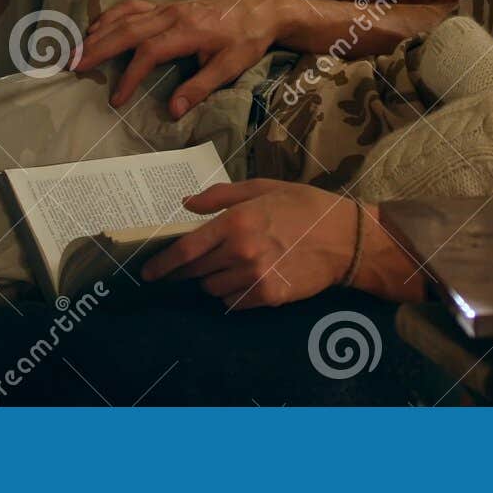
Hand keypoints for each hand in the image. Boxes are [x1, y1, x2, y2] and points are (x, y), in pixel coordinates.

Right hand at [73, 0, 292, 116]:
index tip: (117, 99)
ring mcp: (169, 7)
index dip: (130, 76)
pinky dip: (112, 16)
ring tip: (77, 50)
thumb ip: (199, 88)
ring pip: (126, 16)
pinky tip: (98, 27)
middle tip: (73, 66)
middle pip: (127, 29)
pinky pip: (133, 7)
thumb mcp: (230, 67)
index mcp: (188, 30)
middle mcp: (173, 14)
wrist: (262, 9)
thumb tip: (172, 111)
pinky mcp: (169, 5)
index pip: (149, 53)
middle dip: (98, 48)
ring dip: (99, 32)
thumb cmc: (247, 39)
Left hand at [141, 180, 357, 308]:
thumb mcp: (262, 188)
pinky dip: (232, 295)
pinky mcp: (268, 297)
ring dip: (212, 280)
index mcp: (235, 221)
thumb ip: (220, 196)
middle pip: (195, 272)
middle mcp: (241, 251)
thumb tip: (186, 204)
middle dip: (186, 271)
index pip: (186, 250)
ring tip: (229, 267)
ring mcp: (255, 277)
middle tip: (185, 269)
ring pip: (212, 289)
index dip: (162, 265)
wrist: (344, 238)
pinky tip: (245, 280)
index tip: (148, 274)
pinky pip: (233, 303)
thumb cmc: (303, 206)